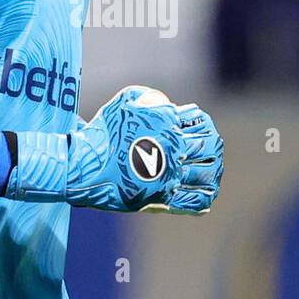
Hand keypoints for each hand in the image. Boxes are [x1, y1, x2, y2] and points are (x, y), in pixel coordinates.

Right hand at [5, 86, 224, 213]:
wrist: (84, 164)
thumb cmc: (102, 131)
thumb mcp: (124, 102)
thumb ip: (149, 98)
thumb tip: (166, 103)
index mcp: (167, 123)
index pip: (201, 121)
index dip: (204, 124)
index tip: (202, 128)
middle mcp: (173, 148)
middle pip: (209, 146)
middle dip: (213, 147)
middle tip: (212, 150)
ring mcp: (169, 174)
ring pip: (207, 174)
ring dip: (214, 171)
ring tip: (213, 172)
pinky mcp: (162, 198)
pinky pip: (194, 200)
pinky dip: (205, 197)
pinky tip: (207, 195)